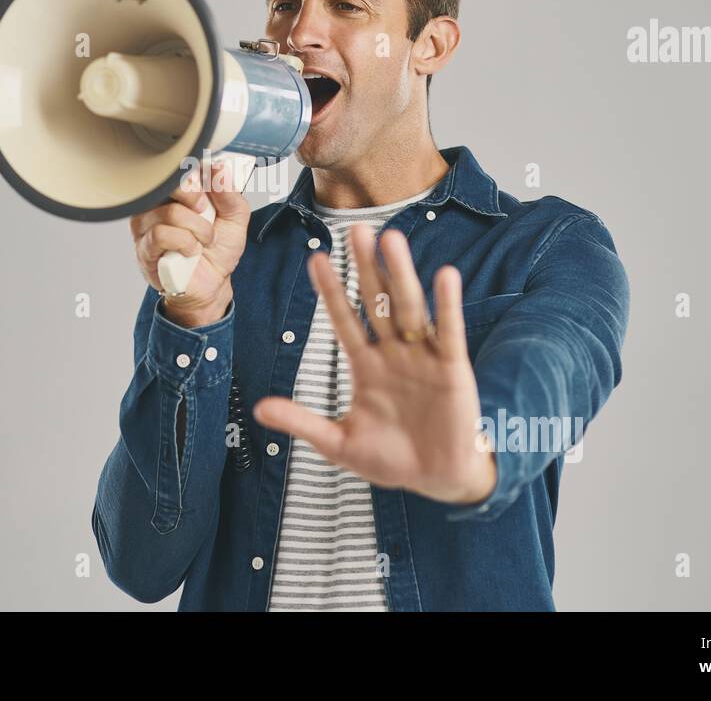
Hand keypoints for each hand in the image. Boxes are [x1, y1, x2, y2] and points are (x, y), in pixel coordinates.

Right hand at [129, 161, 250, 327]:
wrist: (212, 284)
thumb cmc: (217, 250)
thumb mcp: (235, 218)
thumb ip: (230, 193)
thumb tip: (218, 168)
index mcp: (176, 191)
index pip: (176, 166)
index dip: (195, 173)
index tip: (210, 187)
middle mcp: (156, 203)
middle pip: (167, 183)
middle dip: (194, 197)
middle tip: (204, 211)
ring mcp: (146, 225)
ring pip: (168, 212)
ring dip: (196, 229)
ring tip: (204, 240)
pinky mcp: (144, 247)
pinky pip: (161, 234)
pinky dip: (184, 243)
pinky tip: (190, 251)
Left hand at [252, 223, 496, 504]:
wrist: (437, 480)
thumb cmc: (389, 460)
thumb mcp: (339, 443)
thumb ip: (302, 422)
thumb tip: (257, 409)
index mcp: (365, 366)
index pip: (345, 320)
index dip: (331, 291)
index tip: (316, 258)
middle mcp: (394, 353)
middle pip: (377, 302)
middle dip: (366, 268)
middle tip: (356, 229)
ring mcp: (423, 357)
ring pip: (410, 308)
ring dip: (400, 274)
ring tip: (391, 240)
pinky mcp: (453, 368)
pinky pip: (449, 332)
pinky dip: (448, 305)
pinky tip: (445, 275)